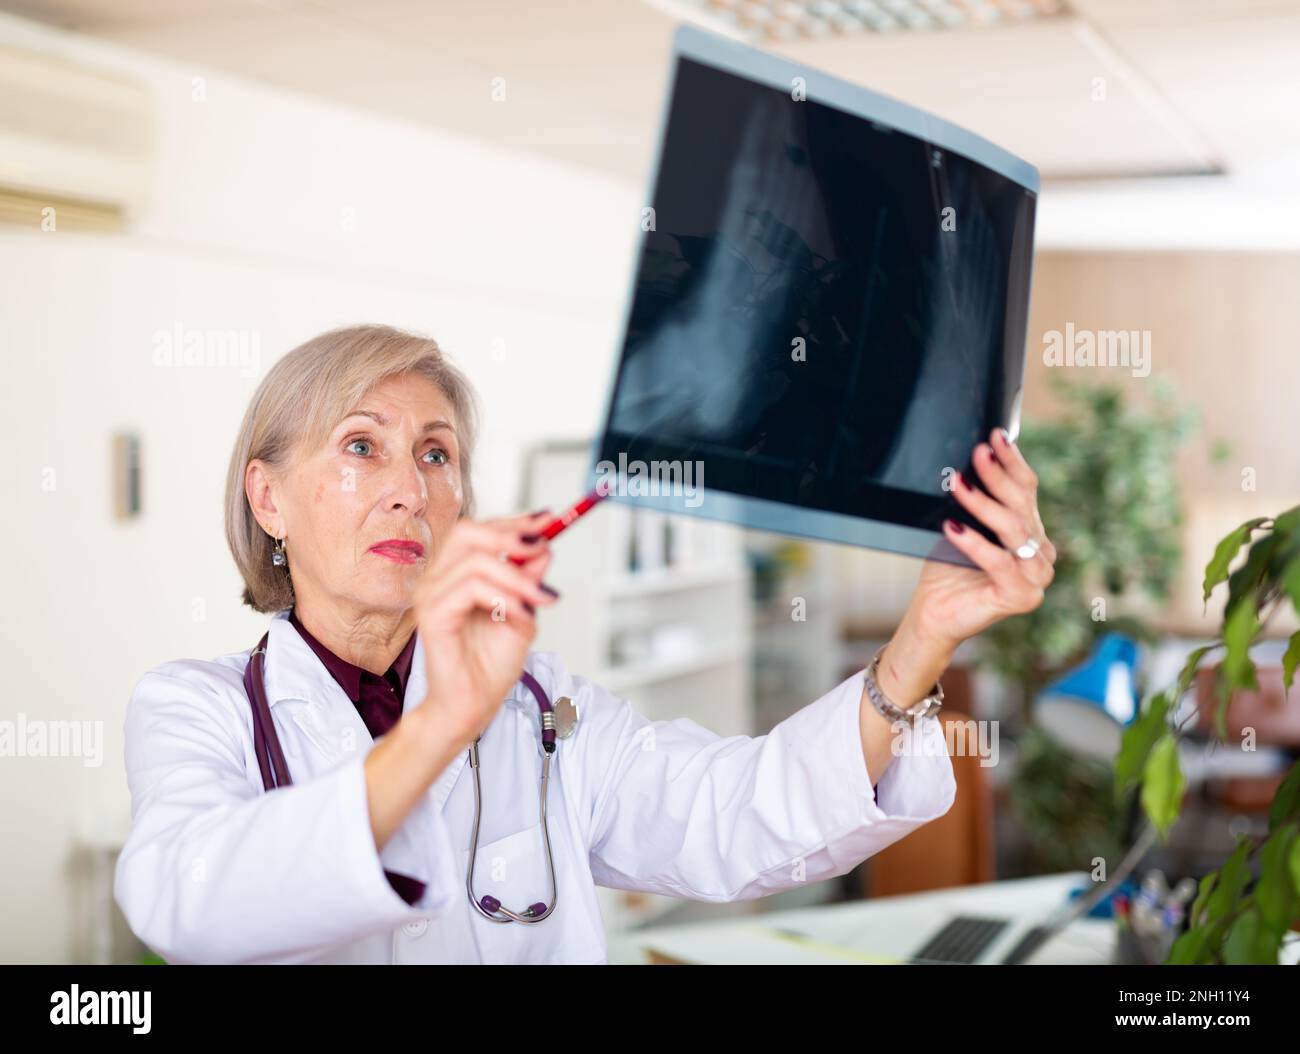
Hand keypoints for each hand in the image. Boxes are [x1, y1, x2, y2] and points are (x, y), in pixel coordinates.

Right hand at [410, 509, 558, 747]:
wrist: (472, 707)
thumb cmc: (489, 666)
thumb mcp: (522, 615)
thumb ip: (528, 582)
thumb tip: (544, 549)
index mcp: (455, 574)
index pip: (479, 531)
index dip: (514, 522)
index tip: (549, 521)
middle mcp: (438, 579)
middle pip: (467, 532)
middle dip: (510, 534)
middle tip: (543, 548)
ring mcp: (430, 596)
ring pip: (474, 560)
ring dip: (516, 575)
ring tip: (540, 597)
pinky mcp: (431, 616)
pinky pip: (469, 588)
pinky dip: (502, 596)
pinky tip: (520, 612)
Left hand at [910, 427, 1056, 650]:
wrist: (935, 614)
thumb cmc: (948, 571)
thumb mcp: (963, 526)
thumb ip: (977, 502)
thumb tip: (974, 458)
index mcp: (1033, 536)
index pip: (1028, 490)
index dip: (1013, 461)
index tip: (996, 436)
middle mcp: (1041, 555)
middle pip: (1022, 506)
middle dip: (997, 476)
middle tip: (977, 453)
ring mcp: (1036, 578)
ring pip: (1013, 530)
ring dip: (983, 503)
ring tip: (957, 484)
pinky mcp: (1022, 597)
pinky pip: (999, 562)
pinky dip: (974, 542)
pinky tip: (951, 526)